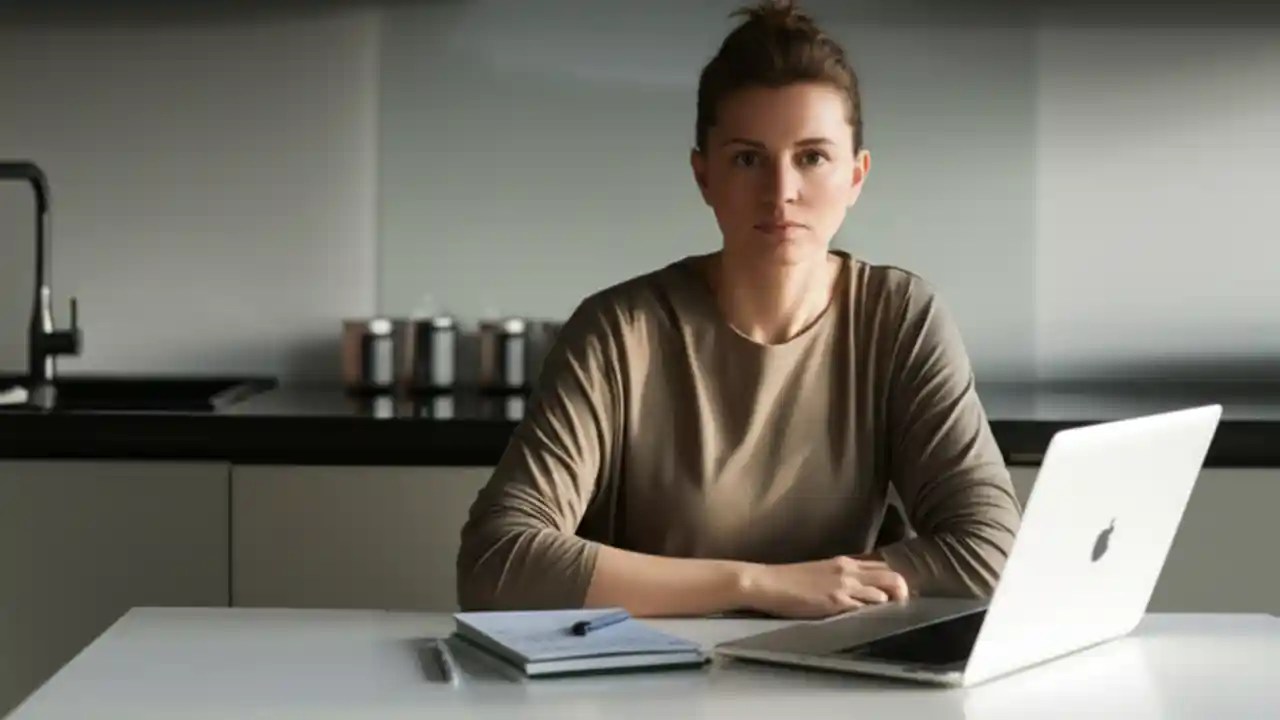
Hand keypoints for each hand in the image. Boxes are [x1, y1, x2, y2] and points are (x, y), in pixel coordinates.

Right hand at [739, 556, 910, 618]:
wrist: (767, 583)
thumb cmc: (788, 580)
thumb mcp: (820, 572)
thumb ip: (840, 576)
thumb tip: (858, 587)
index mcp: (845, 562)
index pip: (883, 566)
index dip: (895, 580)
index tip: (898, 593)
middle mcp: (848, 570)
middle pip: (892, 576)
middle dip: (902, 591)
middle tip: (900, 606)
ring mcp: (843, 585)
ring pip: (883, 591)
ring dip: (889, 604)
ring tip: (887, 615)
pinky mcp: (835, 601)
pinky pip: (864, 606)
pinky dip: (871, 612)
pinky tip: (868, 619)